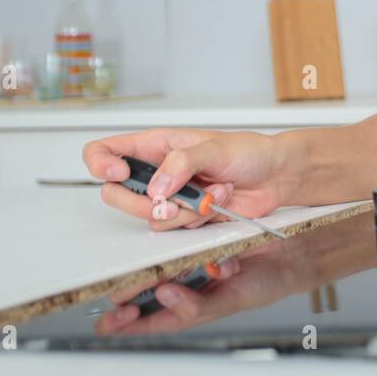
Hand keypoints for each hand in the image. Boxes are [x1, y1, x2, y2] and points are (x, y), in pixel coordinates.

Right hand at [82, 128, 294, 231]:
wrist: (275, 177)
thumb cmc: (249, 152)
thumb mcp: (215, 147)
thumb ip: (183, 163)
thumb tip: (157, 187)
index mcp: (156, 145)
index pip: (105, 151)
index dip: (101, 164)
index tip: (119, 173)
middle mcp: (157, 172)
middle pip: (117, 194)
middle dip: (141, 203)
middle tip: (170, 198)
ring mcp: (170, 197)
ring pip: (149, 217)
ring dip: (183, 210)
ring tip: (212, 191)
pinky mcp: (185, 218)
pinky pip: (174, 230)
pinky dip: (197, 219)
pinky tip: (218, 202)